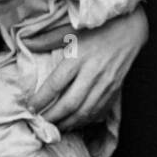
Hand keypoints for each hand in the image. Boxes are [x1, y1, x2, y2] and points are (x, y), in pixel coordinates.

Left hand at [20, 6, 147, 129]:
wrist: (130, 29)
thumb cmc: (97, 29)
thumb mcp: (70, 30)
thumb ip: (47, 39)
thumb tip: (26, 43)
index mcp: (79, 57)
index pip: (55, 84)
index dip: (41, 99)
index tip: (29, 108)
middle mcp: (93, 73)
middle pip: (70, 103)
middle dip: (53, 117)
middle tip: (40, 123)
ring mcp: (106, 83)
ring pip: (85, 111)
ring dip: (68, 123)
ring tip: (55, 128)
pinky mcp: (115, 90)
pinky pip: (99, 111)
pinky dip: (85, 121)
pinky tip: (74, 123)